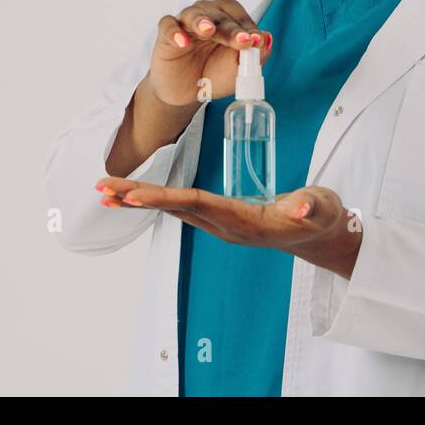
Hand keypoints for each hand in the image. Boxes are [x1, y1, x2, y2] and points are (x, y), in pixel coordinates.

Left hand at [95, 178, 363, 279]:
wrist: (320, 236)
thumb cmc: (321, 217)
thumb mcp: (322, 209)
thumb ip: (313, 207)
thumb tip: (304, 206)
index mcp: (244, 220)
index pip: (196, 204)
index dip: (164, 198)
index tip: (132, 193)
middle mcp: (225, 226)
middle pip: (175, 208)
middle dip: (137, 198)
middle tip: (102, 188)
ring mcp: (221, 224)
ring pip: (174, 209)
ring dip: (140, 200)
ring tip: (107, 191)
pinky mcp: (221, 218)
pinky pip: (182, 208)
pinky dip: (157, 199)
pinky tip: (138, 195)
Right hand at [149, 0, 273, 105]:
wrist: (186, 93)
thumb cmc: (213, 75)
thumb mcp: (238, 71)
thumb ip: (255, 56)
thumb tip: (267, 39)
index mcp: (227, 21)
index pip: (238, 16)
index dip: (248, 27)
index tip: (256, 40)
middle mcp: (207, 17)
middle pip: (219, 14)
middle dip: (231, 28)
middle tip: (241, 41)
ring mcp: (185, 24)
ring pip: (193, 14)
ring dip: (201, 21)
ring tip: (208, 30)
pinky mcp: (166, 34)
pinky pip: (168, 26)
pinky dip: (174, 32)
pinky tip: (182, 42)